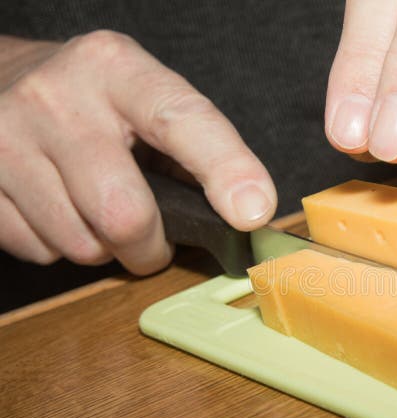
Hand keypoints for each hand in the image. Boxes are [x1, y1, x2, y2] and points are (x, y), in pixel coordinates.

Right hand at [0, 31, 276, 274]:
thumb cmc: (90, 101)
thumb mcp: (142, 98)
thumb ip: (192, 148)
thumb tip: (245, 210)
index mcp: (117, 69)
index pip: (181, 119)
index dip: (225, 169)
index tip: (253, 210)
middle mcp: (57, 98)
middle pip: (124, 212)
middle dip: (149, 246)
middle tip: (153, 239)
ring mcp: (6, 139)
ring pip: (81, 244)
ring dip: (103, 248)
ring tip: (98, 212)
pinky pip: (38, 251)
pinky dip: (59, 246)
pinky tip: (58, 209)